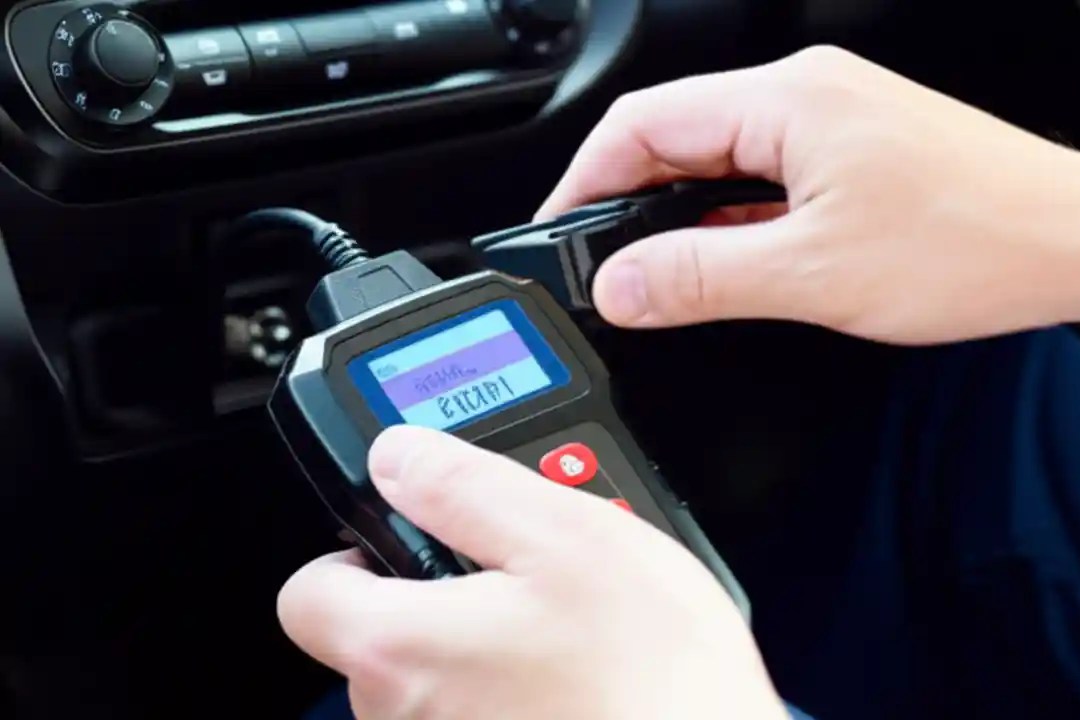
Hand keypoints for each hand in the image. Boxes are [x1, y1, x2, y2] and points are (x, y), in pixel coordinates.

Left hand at [276, 426, 787, 719]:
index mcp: (402, 647)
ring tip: (566, 637)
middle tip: (521, 582)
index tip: (406, 540)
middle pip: (376, 644)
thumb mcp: (568, 536)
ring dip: (482, 658)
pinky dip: (515, 700)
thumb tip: (399, 456)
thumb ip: (465, 488)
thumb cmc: (653, 678)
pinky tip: (577, 685)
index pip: (306, 594)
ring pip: (434, 689)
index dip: (348, 555)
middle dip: (436, 605)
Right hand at [537, 45, 1079, 343]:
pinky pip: (767, 175)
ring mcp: (837, 119)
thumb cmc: (974, 240)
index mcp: (787, 102)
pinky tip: (731, 261)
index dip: (585, 180)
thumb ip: (700, 277)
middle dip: (628, 198)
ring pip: (723, 158)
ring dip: (682, 212)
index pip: (643, 123)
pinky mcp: (859, 150)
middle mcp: (809, 96)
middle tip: (602, 264)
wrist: (1075, 242)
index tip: (559, 232)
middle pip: (678, 134)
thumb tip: (623, 283)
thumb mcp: (812, 273)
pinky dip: (734, 216)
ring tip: (661, 273)